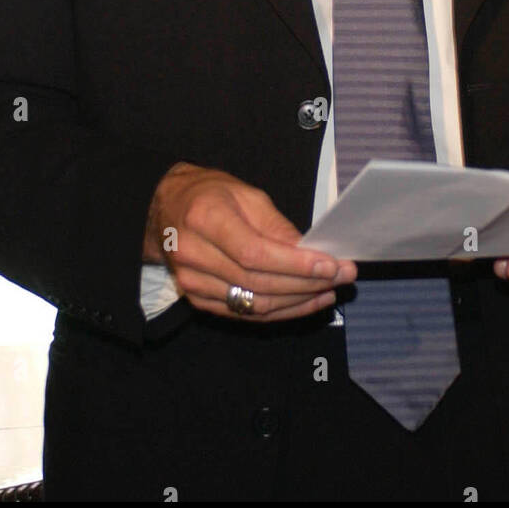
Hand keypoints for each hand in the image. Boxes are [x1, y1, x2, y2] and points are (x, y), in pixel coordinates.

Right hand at [143, 162, 356, 321]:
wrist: (166, 209)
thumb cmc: (209, 194)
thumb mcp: (246, 193)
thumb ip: (277, 225)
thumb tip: (310, 252)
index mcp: (204, 219)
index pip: (255, 254)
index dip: (296, 265)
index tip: (331, 266)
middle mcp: (193, 255)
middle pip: (257, 283)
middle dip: (307, 284)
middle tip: (342, 277)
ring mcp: (192, 282)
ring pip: (254, 305)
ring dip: (298, 302)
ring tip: (329, 291)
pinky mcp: (197, 300)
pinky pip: (245, 314)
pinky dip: (279, 311)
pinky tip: (304, 302)